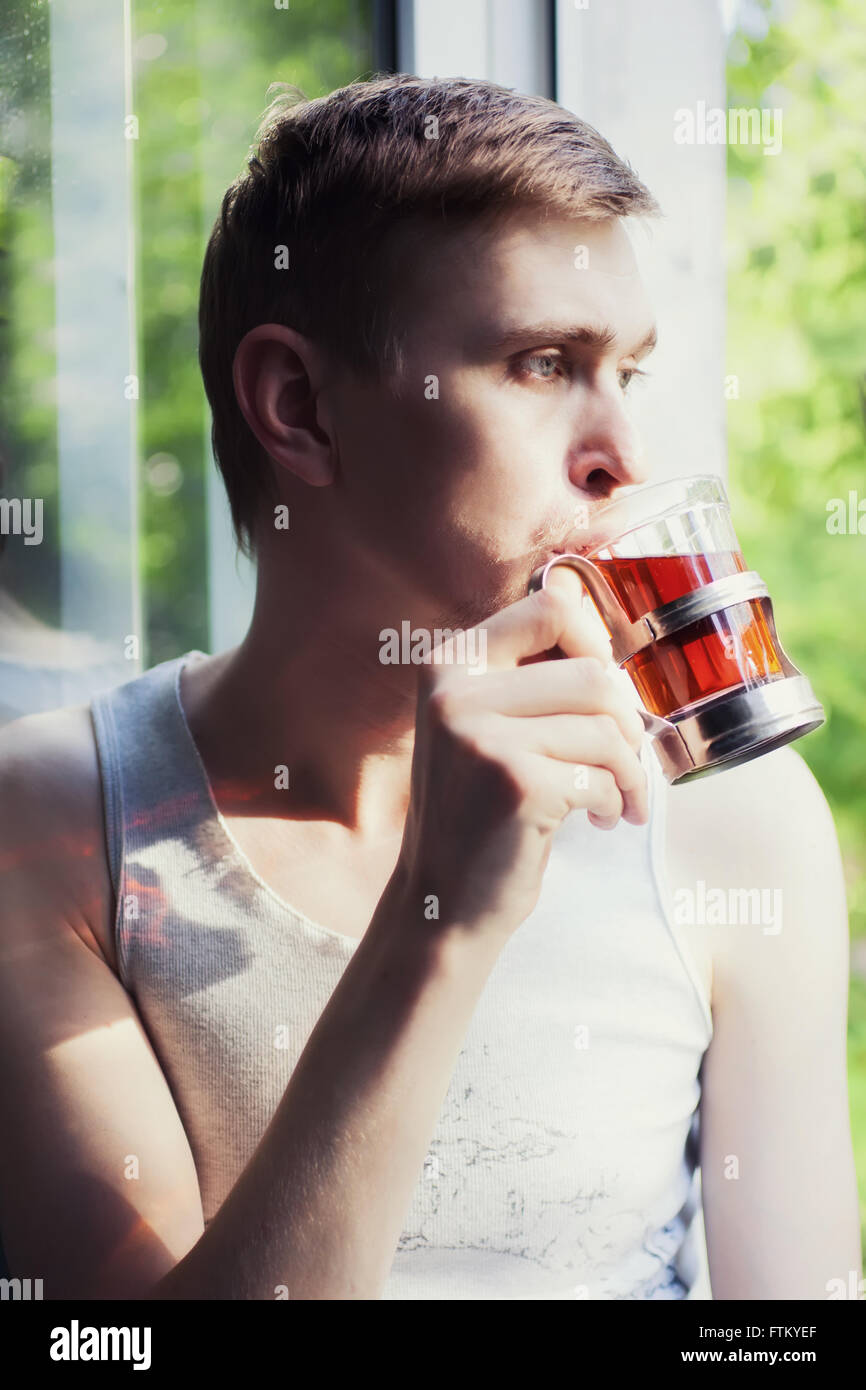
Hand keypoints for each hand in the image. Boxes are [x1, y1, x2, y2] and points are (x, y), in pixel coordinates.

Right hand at [398, 572, 648, 941]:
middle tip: (622, 761)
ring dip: (630, 771)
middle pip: (593, 672)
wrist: (442, 904)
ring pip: (607, 728)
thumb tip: (610, 647)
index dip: (596, 640)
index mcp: (449, 664)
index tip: (605, 690)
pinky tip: (600, 820)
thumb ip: (527, 681)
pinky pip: (604, 776)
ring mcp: (482, 737)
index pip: (549, 605)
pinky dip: (617, 801)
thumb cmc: (479, 814)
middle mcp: (457, 693)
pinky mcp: (516, 784)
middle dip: (626, 722)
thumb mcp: (481, 728)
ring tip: (617, 798)